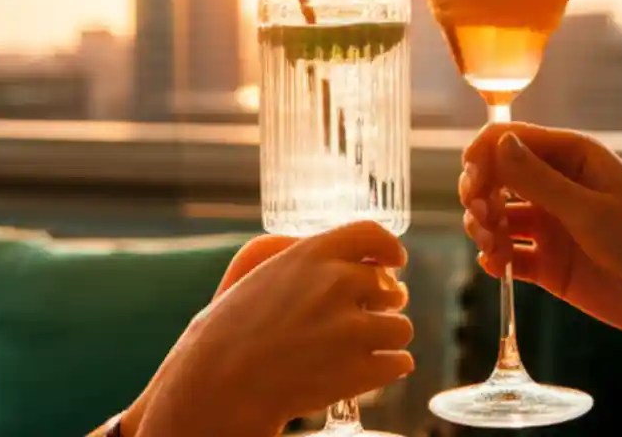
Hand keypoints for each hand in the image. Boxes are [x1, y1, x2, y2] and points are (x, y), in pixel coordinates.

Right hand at [138, 221, 413, 436]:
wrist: (219, 384)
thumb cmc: (228, 331)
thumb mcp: (258, 273)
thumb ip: (302, 258)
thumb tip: (349, 261)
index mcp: (311, 255)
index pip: (372, 236)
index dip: (389, 249)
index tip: (396, 262)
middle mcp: (336, 284)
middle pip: (391, 288)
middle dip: (383, 304)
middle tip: (363, 319)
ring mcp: (350, 329)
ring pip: (401, 328)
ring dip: (387, 339)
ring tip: (362, 349)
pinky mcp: (359, 370)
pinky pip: (401, 362)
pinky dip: (389, 368)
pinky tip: (370, 370)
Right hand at [460, 122, 621, 341]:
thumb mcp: (589, 209)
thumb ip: (538, 179)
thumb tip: (497, 143)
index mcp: (571, 157)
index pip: (510, 140)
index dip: (484, 156)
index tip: (474, 182)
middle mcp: (556, 187)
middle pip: (496, 177)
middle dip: (479, 193)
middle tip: (483, 217)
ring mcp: (550, 226)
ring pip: (496, 216)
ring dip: (483, 227)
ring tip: (494, 246)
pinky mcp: (548, 264)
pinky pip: (508, 255)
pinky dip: (494, 258)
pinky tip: (497, 266)